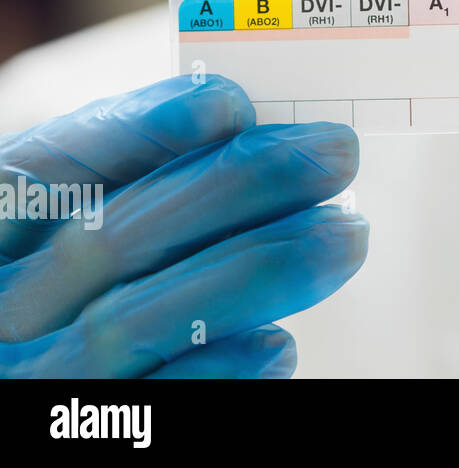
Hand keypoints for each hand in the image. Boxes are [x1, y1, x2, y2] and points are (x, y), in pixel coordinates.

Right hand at [0, 76, 366, 376]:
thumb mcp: (63, 221)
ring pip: (134, 323)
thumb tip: (233, 124)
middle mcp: (1, 307)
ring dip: (252, 272)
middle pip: (110, 240)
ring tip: (344, 236)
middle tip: (333, 155)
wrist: (42, 367)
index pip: (48, 170)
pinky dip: (213, 374)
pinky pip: (153, 412)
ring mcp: (30, 378)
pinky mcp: (75, 435)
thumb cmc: (64, 286)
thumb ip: (127, 177)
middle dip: (232, 188)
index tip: (228, 105)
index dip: (135, 132)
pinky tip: (278, 344)